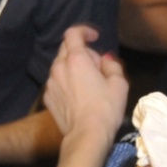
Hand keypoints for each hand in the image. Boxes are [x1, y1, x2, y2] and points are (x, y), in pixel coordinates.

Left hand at [44, 26, 126, 144]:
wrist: (87, 135)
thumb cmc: (106, 108)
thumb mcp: (119, 84)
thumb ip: (112, 65)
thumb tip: (104, 59)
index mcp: (76, 59)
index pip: (73, 33)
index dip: (84, 31)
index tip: (94, 37)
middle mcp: (59, 66)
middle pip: (66, 48)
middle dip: (83, 52)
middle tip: (98, 67)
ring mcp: (50, 82)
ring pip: (60, 65)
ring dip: (73, 67)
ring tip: (89, 83)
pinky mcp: (47, 96)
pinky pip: (56, 81)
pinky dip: (66, 81)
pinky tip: (78, 96)